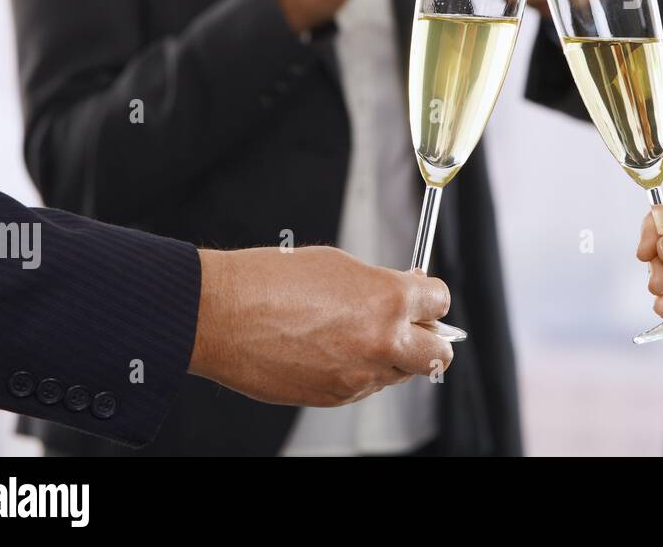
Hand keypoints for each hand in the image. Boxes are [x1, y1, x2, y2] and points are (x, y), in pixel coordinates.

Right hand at [189, 246, 453, 406]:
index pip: (440, 302)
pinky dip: (360, 372)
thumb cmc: (271, 281)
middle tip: (414, 327)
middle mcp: (383, 340)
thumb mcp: (340, 265)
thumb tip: (404, 292)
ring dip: (393, 357)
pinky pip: (365, 387)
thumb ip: (380, 284)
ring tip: (359, 335)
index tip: (424, 297)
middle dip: (430, 339)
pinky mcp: (336, 397)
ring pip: (400, 373)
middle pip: (438, 352)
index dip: (431, 298)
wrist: (222, 314)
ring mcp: (360, 374)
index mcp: (389, 298)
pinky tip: (333, 351)